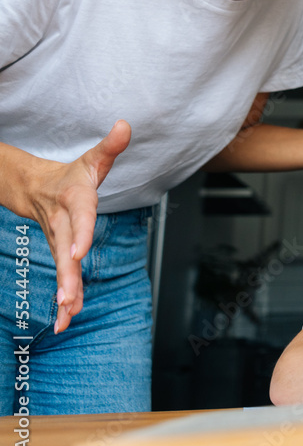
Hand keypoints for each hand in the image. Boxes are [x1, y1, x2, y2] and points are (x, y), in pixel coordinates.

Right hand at [27, 120, 130, 332]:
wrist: (35, 187)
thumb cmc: (72, 176)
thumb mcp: (92, 160)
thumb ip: (110, 146)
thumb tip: (125, 125)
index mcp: (75, 200)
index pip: (81, 216)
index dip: (80, 233)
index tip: (79, 252)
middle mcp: (64, 224)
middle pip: (65, 250)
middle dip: (67, 274)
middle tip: (68, 297)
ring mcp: (60, 241)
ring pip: (62, 268)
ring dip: (65, 292)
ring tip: (67, 316)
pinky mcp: (61, 254)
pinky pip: (63, 277)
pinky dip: (64, 299)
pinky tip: (66, 321)